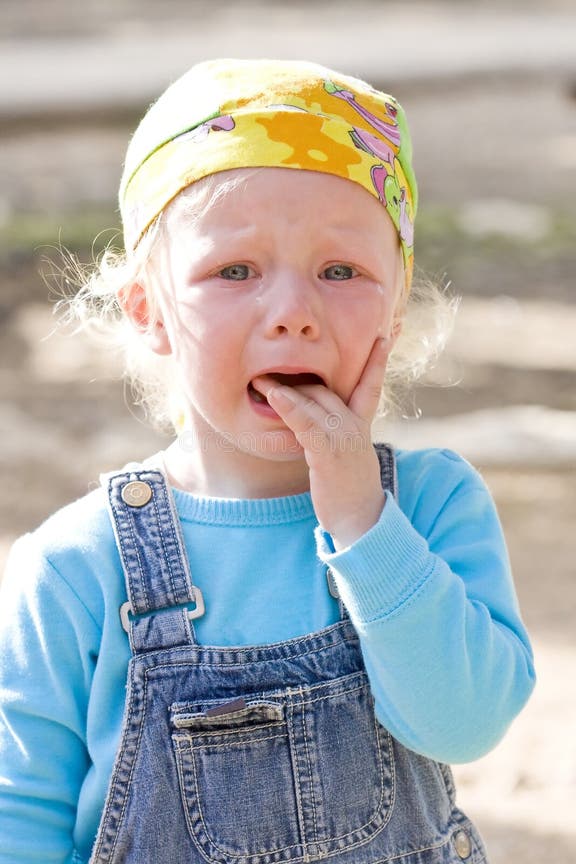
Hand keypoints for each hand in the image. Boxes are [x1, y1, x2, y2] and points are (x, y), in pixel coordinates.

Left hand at [252, 337, 391, 548]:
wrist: (361, 520)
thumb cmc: (348, 489)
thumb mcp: (347, 456)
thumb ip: (334, 433)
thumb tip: (312, 419)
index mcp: (361, 425)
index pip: (370, 385)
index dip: (377, 361)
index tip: (384, 336)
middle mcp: (355, 426)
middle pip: (323, 389)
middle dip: (296, 379)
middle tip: (266, 371)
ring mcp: (343, 438)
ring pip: (312, 401)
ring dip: (283, 389)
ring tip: (259, 379)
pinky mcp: (329, 452)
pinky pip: (305, 423)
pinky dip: (288, 408)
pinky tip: (273, 397)